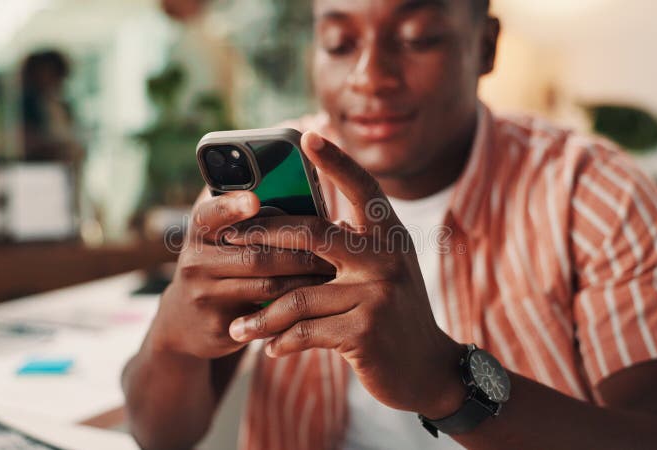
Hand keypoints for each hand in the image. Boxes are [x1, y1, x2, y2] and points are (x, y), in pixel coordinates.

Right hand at [147, 190, 335, 360]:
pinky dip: (297, 305)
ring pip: (267, 285)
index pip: (210, 214)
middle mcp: (195, 261)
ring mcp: (205, 296)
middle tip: (336, 245)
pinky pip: (268, 315)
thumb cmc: (221, 266)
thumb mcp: (222, 240)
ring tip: (336, 270)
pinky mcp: (220, 326)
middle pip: (256, 254)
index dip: (232, 207)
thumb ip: (249, 219)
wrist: (186, 322)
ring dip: (306, 278)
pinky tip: (320, 300)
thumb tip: (297, 190)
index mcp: (200, 231)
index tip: (254, 200)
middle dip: (301, 250)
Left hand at [226, 131, 466, 418]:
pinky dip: (281, 341)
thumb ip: (355, 247)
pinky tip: (270, 348)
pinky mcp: (365, 333)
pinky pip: (305, 331)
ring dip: (261, 315)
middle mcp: (387, 259)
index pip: (364, 189)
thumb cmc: (395, 315)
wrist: (428, 369)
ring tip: (239, 326)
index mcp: (391, 238)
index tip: (308, 135)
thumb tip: (318, 220)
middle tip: (228, 238)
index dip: (337, 161)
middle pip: (312, 233)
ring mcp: (377, 295)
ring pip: (297, 294)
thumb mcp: (384, 272)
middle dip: (262, 234)